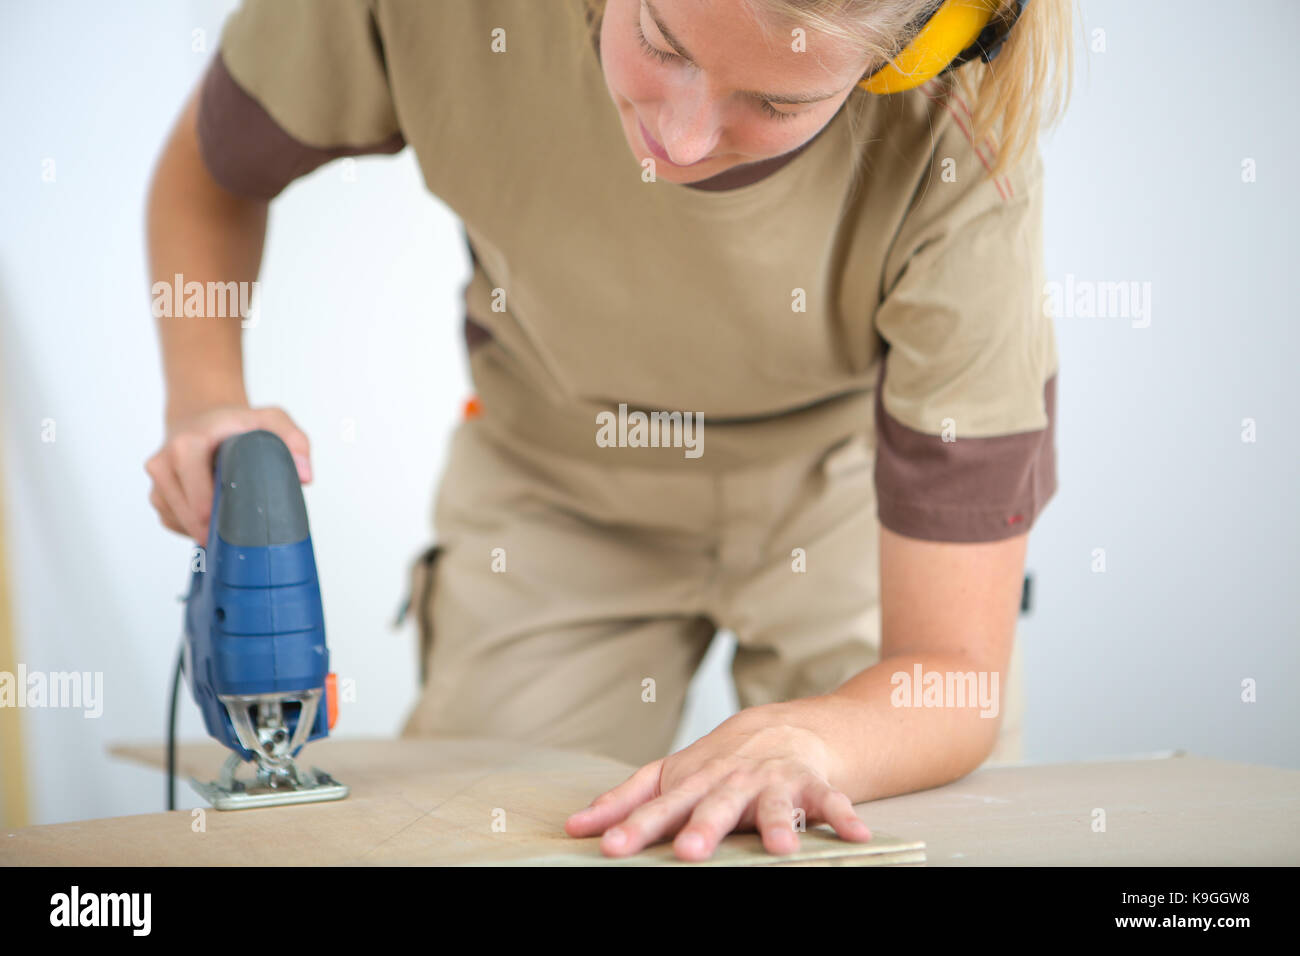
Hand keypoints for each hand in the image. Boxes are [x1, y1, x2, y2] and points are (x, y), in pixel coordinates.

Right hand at [145, 404, 311, 545]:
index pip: (198, 495)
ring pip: (180, 523)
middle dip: (216, 530)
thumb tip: (304, 476)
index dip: (220, 517)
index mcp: (187, 446)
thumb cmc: (234, 423)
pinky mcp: (158, 496)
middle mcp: (164, 463)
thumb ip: (294, 439)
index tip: (241, 530)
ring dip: (205, 529)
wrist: (201, 417)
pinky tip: (215, 518)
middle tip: (244, 539)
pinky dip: (194, 528)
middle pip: (188, 515)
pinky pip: (174, 524)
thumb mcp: (270, 419)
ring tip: (232, 524)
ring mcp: (157, 482)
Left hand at [565, 702, 870, 860]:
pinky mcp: (811, 786)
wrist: (782, 728)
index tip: (611, 849)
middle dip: (704, 828)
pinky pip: (831, 802)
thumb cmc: (715, 764)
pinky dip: (845, 817)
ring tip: (779, 849)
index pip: (658, 806)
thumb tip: (573, 828)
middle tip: (690, 852)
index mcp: (692, 783)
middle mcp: (731, 782)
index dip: (633, 827)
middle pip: (715, 805)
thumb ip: (623, 803)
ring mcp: (773, 782)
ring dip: (778, 824)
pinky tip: (858, 837)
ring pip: (775, 805)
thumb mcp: (667, 777)